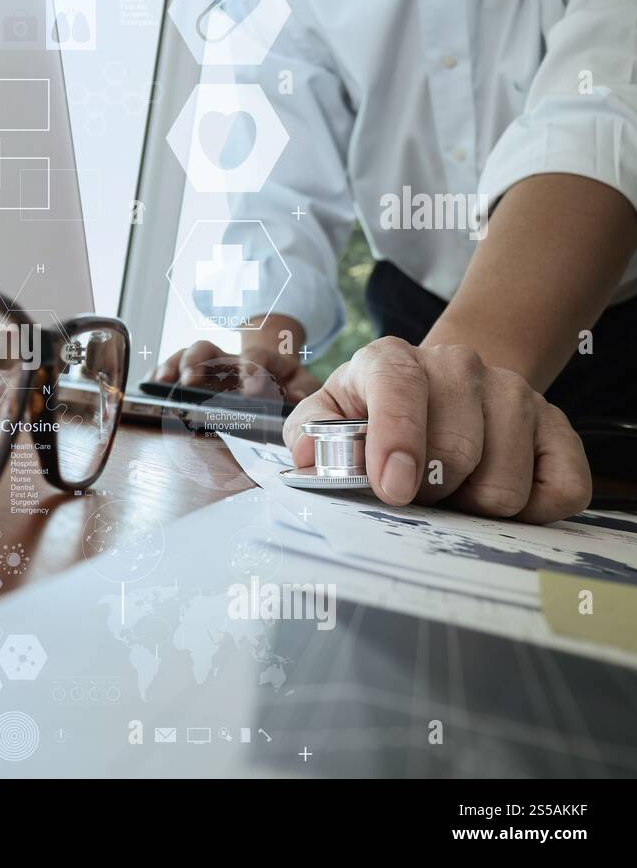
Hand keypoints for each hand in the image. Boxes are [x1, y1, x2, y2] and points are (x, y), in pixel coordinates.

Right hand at [154, 340, 321, 403]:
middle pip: (208, 349)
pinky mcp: (194, 376)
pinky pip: (172, 368)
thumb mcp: (302, 386)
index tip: (247, 392)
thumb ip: (301, 391)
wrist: (275, 374)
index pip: (255, 359)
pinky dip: (159, 373)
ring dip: (173, 367)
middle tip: (190, 381)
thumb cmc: (287, 384)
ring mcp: (209, 366)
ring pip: (186, 356)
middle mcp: (230, 359)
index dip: (250, 372)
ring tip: (162, 383)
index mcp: (262, 360)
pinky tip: (151, 385)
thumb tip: (292, 397)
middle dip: (197, 364)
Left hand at [284, 337, 590, 522]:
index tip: (392, 489)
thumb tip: (309, 456)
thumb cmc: (374, 413)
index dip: (398, 441)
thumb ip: (311, 433)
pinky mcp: (558, 428)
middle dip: (429, 491)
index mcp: (392, 359)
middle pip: (457, 452)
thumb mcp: (330, 414)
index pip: (401, 388)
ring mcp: (514, 393)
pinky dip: (529, 512)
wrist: (442, 389)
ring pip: (505, 482)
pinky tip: (492, 492)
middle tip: (417, 490)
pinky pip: (562, 490)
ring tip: (452, 488)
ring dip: (472, 504)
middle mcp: (458, 366)